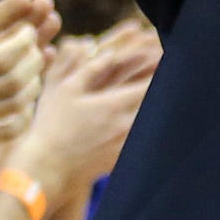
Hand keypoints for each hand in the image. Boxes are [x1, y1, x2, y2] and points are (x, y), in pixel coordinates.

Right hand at [0, 0, 56, 159]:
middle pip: (17, 79)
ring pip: (17, 104)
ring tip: (33, 73)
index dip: (24, 42)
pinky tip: (24, 105)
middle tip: (35, 49)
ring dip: (32, 86)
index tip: (27, 32)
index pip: (4, 55)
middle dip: (33, 61)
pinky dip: (23, 117)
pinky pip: (8, 130)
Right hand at [11, 24, 157, 184]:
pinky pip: (142, 143)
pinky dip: (149, 131)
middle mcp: (124, 125)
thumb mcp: (65, 90)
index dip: (161, 72)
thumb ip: (90, 69)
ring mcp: (125, 145)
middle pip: (155, 105)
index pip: (148, 85)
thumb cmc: (51, 126)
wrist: (48, 167)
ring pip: (150, 124)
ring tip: (164, 99)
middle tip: (172, 78)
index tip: (167, 61)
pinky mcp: (121, 159)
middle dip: (163, 90)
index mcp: (112, 105)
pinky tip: (149, 125)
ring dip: (158, 110)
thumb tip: (110, 52)